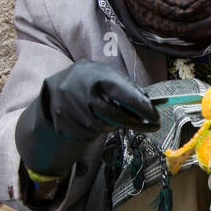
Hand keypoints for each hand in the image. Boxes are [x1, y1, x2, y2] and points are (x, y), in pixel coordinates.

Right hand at [16, 61, 159, 178]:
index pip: (126, 96)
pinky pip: (87, 136)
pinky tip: (91, 121)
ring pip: (101, 128)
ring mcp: (69, 109)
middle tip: (144, 125)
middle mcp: (82, 92)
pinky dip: (94, 132)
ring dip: (110, 126)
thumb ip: (126, 87)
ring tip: (106, 115)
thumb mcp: (106, 74)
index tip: (156, 118)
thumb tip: (149, 104)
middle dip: (132, 123)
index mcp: (97, 76)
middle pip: (115, 116)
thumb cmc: (89, 80)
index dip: (143, 109)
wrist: (55, 86)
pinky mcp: (63, 124)